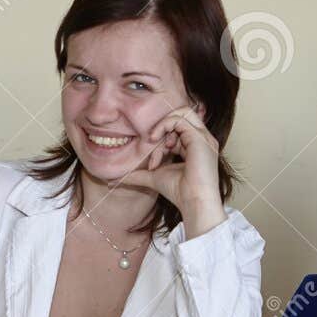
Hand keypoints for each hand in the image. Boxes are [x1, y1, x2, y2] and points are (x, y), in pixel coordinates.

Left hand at [117, 106, 225, 236]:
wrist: (193, 202)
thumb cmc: (178, 192)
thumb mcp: (152, 177)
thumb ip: (136, 175)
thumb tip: (112, 180)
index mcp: (195, 146)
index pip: (176, 129)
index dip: (161, 141)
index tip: (153, 162)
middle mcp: (202, 139)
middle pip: (181, 115)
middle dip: (163, 127)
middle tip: (153, 145)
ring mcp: (203, 137)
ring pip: (180, 113)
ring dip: (162, 127)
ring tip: (156, 144)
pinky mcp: (200, 138)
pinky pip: (179, 119)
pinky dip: (164, 126)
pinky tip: (156, 141)